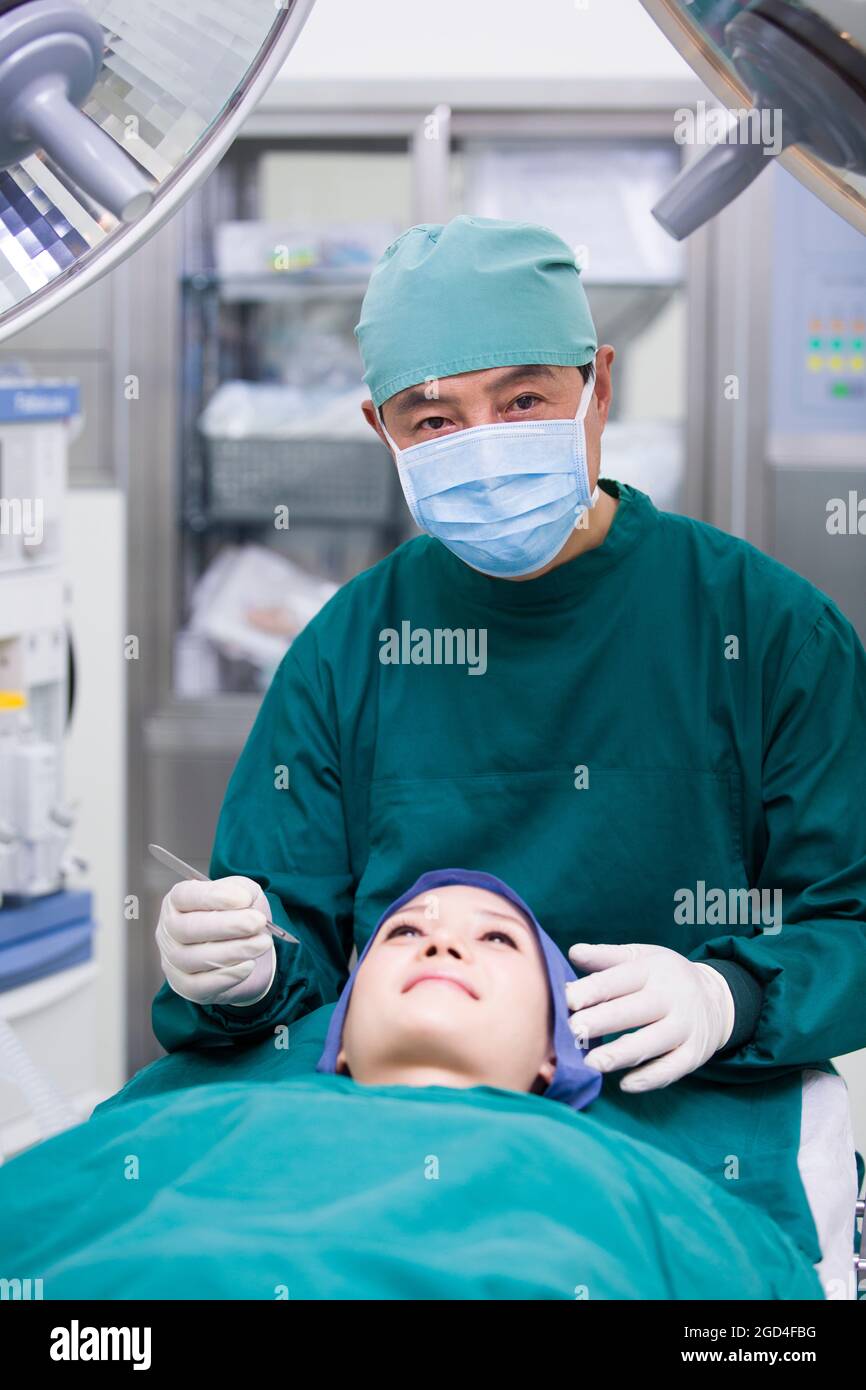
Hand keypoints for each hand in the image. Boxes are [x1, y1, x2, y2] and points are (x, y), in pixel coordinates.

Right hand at [156, 877, 276, 1006]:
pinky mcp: (183, 985)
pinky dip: (225, 977)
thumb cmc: (238, 915)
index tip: (245, 898)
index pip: (184, 896)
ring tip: (263, 943)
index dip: (212, 896)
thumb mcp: (243, 893)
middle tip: (258, 922)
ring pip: (193, 959)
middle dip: (227, 926)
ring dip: (233, 951)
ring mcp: (172, 959)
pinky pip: (197, 985)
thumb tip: (243, 900)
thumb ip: (242, 890)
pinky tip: (249, 965)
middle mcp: (169, 930)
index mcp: (178, 901)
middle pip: (187, 929)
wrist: (245, 949)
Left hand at [565, 942, 734, 1091]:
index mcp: (653, 969)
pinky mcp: (695, 1053)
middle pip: (633, 1011)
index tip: (565, 1000)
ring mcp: (685, 1027)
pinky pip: (672, 1069)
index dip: (591, 990)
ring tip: (591, 1063)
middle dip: (601, 1021)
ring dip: (620, 1054)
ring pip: (651, 1042)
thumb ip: (606, 957)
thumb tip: (574, 952)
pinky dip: (649, 1078)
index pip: (618, 980)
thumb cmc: (664, 976)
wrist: (717, 997)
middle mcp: (671, 997)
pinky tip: (625, 1084)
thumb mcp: (640, 957)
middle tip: (571, 1031)